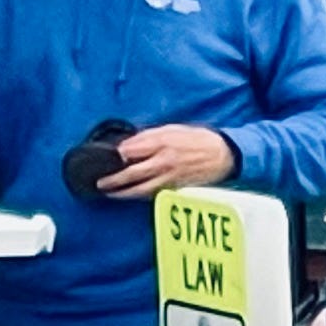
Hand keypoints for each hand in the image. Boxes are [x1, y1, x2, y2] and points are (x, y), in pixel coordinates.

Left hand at [98, 126, 235, 196]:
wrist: (225, 154)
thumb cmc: (199, 139)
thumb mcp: (174, 129)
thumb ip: (149, 136)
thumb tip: (127, 145)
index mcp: (162, 143)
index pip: (130, 151)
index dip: (115, 156)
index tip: (105, 159)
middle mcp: (164, 161)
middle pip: (131, 174)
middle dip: (113, 180)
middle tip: (100, 183)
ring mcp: (170, 177)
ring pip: (140, 189)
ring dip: (122, 192)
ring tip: (110, 193)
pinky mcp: (176, 187)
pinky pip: (153, 194)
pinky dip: (140, 196)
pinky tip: (132, 195)